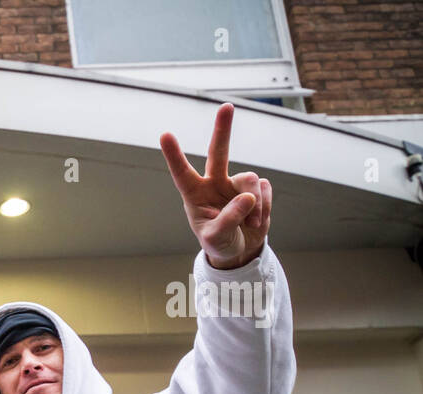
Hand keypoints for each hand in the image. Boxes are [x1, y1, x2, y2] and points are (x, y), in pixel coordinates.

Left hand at [160, 103, 271, 269]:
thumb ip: (229, 219)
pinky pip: (265, 190)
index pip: (182, 173)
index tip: (165, 135)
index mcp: (195, 195)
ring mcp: (235, 184)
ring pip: (250, 181)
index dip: (174, 155)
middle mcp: (214, 183)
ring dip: (254, 204)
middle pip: (218, 152)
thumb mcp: (216, 238)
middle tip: (227, 106)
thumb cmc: (218, 243)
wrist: (239, 251)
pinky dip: (264, 207)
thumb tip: (247, 196)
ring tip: (249, 223)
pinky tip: (256, 220)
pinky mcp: (256, 188)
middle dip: (222, 130)